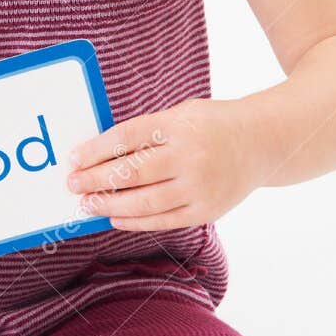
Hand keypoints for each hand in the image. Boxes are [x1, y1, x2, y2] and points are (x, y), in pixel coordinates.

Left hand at [65, 97, 263, 231]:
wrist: (263, 142)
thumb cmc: (212, 125)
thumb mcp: (181, 114)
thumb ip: (147, 131)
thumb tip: (100, 154)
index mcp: (180, 125)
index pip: (127, 138)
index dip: (96, 149)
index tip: (74, 158)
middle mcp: (190, 156)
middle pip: (132, 172)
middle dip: (96, 180)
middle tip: (72, 184)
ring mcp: (200, 186)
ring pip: (144, 202)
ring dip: (109, 204)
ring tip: (87, 204)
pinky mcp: (207, 210)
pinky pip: (164, 220)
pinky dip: (135, 221)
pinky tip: (115, 217)